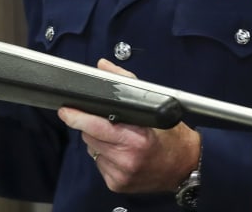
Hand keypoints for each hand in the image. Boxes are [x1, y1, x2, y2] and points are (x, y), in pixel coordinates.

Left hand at [57, 59, 199, 193]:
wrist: (185, 165)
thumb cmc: (170, 135)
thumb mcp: (154, 104)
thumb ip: (126, 82)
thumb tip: (103, 67)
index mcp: (137, 136)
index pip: (97, 126)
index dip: (79, 117)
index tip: (67, 110)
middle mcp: (128, 157)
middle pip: (90, 137)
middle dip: (92, 127)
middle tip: (110, 124)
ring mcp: (122, 173)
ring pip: (92, 150)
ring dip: (98, 142)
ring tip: (119, 139)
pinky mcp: (117, 184)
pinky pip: (98, 164)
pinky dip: (104, 157)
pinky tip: (121, 153)